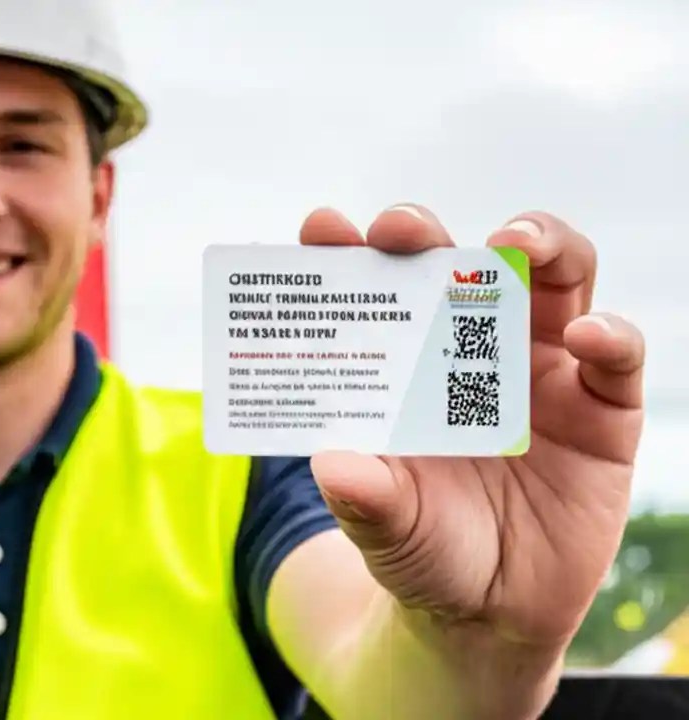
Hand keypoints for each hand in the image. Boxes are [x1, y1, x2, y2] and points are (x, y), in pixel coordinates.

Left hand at [300, 204, 645, 651]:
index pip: (374, 290)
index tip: (320, 229)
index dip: (348, 251)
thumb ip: (364, 500)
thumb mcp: (383, 529)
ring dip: (539, 244)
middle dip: (428, 233)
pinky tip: (590, 335)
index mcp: (404, 365)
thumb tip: (332, 465)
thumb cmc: (422, 551)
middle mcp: (472, 352)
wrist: (489, 616)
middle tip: (402, 230)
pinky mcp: (602, 411)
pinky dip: (610, 335)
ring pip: (554, 278)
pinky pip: (617, 359)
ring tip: (515, 243)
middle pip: (457, 264)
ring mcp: (540, 373)